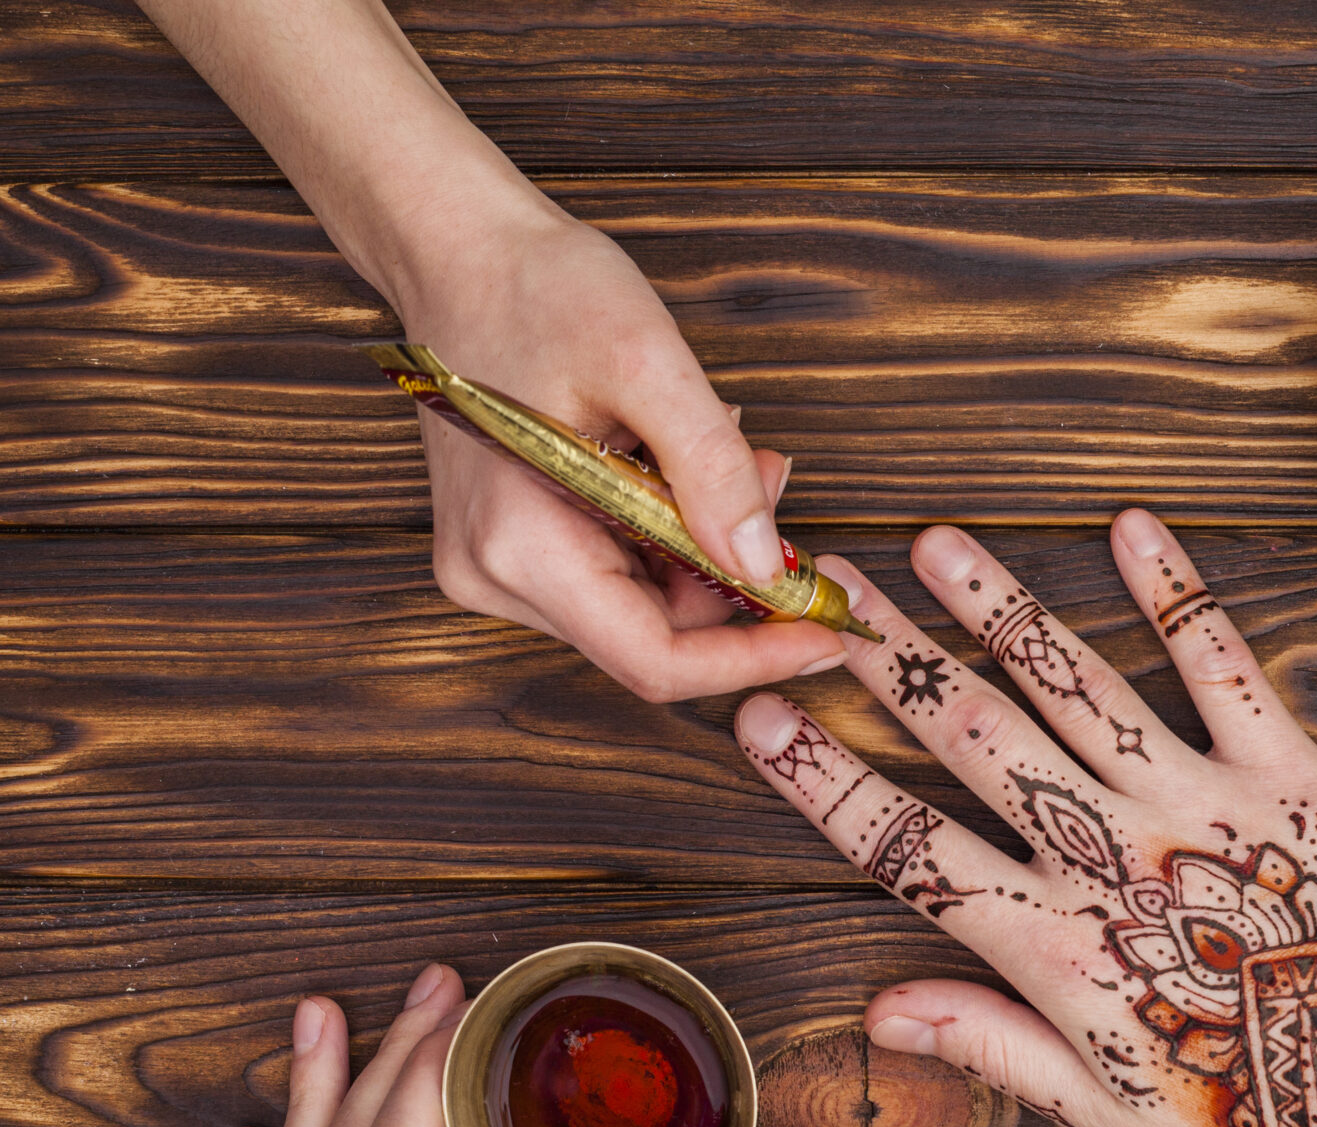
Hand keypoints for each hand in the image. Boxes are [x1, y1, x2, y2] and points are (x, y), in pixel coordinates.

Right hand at [397, 206, 844, 699]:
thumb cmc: (537, 289)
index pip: (653, 659)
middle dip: (739, 584)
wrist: (461, 250)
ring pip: (643, 605)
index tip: (828, 634)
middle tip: (781, 492)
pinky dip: (675, 534)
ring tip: (743, 461)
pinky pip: (618, 570)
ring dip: (712, 552)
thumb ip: (712, 469)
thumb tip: (767, 566)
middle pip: (653, 636)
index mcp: (518, 547)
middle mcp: (496, 575)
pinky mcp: (515, 545)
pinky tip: (693, 469)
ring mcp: (500, 565)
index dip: (752, 658)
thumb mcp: (645, 363)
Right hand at [733, 511, 1316, 1126]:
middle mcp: (1110, 857)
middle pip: (974, 739)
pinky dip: (1175, 592)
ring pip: (1074, 684)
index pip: (907, 848)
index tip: (759, 718)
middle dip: (889, 661)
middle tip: (825, 594)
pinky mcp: (1289, 771)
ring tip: (937, 546)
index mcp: (1055, 948)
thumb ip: (991, 1046)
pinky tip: (1131, 529)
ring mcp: (1198, 801)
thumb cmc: (1262, 1119)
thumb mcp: (1108, 1112)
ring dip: (1000, 608)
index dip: (825, 781)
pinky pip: (1220, 664)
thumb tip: (879, 1009)